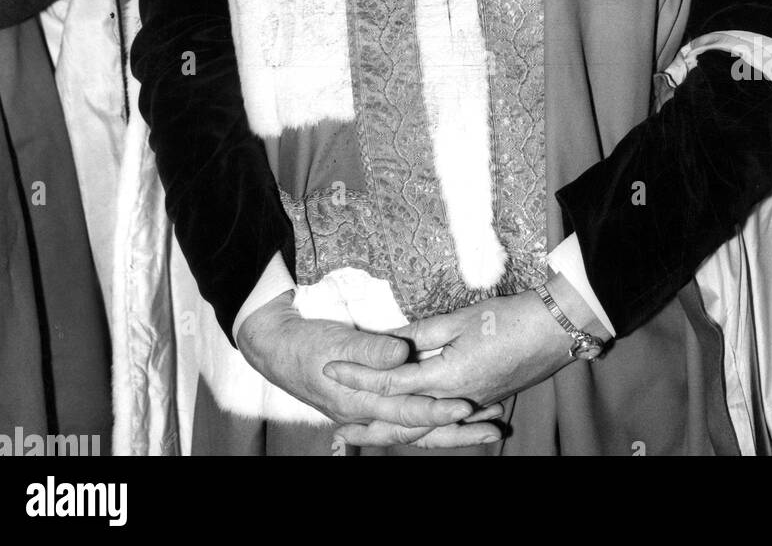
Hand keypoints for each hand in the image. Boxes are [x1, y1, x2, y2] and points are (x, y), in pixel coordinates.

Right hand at [238, 291, 503, 448]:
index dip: (437, 410)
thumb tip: (403, 352)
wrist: (277, 348)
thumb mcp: (335, 340)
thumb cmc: (306, 342)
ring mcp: (368, 414)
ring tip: (488, 429)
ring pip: (416, 431)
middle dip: (457, 432)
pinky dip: (432, 425)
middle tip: (495, 429)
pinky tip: (455, 424)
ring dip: (452, 432)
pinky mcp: (371, 406)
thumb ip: (370, 349)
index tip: (467, 405)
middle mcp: (366, 415)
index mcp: (359, 402)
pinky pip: (406, 422)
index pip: (406, 413)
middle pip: (419, 432)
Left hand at [324, 289, 573, 417]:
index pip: (391, 383)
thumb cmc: (507, 318)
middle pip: (403, 419)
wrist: (553, 331)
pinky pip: (444, 424)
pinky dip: (423, 429)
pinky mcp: (482, 403)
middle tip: (339, 433)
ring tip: (366, 437)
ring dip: (393, 434)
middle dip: (369, 425)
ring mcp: (471, 406)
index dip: (359, 376)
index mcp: (445, 378)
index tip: (331, 369)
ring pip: (424, 428)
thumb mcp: (457, 319)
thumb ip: (419, 333)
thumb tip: (388, 341)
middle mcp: (455, 400)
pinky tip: (412, 428)